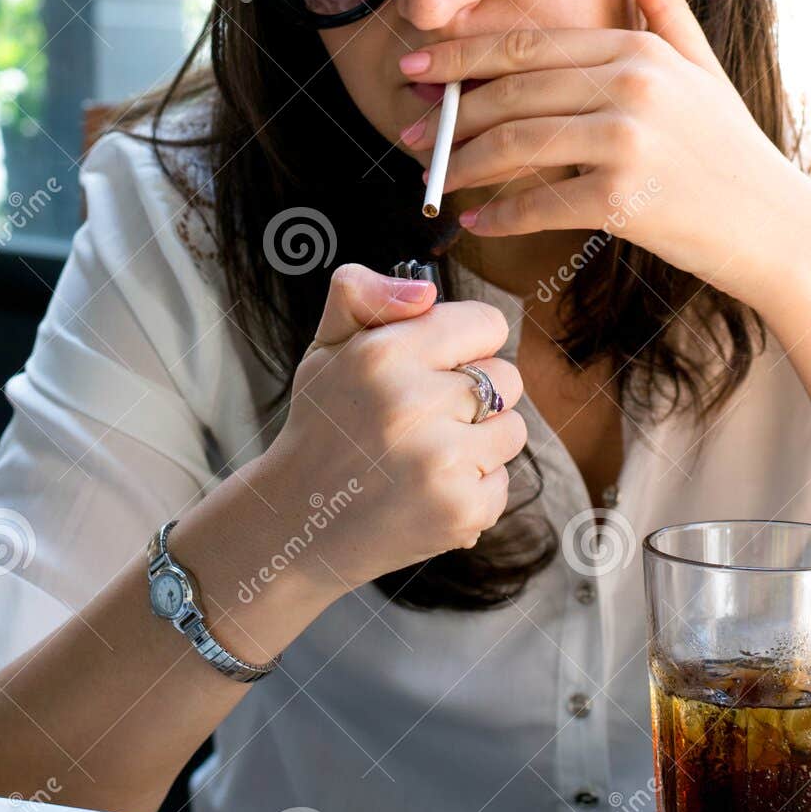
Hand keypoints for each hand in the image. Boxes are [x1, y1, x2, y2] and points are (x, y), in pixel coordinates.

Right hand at [268, 264, 526, 594]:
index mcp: (384, 353)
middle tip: (425, 418)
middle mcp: (412, 403)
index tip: (438, 367)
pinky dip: (473, 490)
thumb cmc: (325, 425)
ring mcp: (439, 460)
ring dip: (480, 443)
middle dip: (476, 396)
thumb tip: (427, 288)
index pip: (487, 324)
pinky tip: (426, 491)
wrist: (298, 522)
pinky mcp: (459, 510)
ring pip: (513, 430)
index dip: (468, 343)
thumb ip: (363, 294)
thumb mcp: (328, 346)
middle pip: (507, 378)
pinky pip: (502, 482)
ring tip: (426, 455)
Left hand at [398, 0, 810, 312]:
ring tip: (434, 178)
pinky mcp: (625, 197)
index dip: (460, 56)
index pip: (527, 46)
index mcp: (637, 48)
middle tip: (407, 131)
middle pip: (510, 92)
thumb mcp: (701, 63)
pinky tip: (478, 221)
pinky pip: (540, 203)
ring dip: (462, 164)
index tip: (414, 68)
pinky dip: (500, 215)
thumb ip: (662, 2)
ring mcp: (628, 140)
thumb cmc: (732, 148)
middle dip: (446, 113)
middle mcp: (630, 85)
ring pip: (515, 144)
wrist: (777, 227)